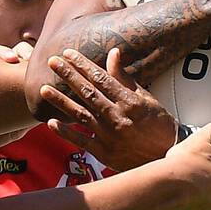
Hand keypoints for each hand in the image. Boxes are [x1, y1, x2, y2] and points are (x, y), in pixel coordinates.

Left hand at [40, 48, 179, 170]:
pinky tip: (51, 122)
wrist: (166, 156)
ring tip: (43, 89)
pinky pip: (80, 140)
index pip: (101, 78)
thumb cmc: (158, 124)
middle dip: (68, 75)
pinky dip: (66, 132)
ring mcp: (109, 136)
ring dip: (60, 101)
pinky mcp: (104, 152)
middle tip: (52, 62)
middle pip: (87, 92)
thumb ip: (124, 77)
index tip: (68, 53)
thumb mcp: (146, 97)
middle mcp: (117, 117)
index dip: (83, 64)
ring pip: (80, 114)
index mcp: (129, 101)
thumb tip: (113, 53)